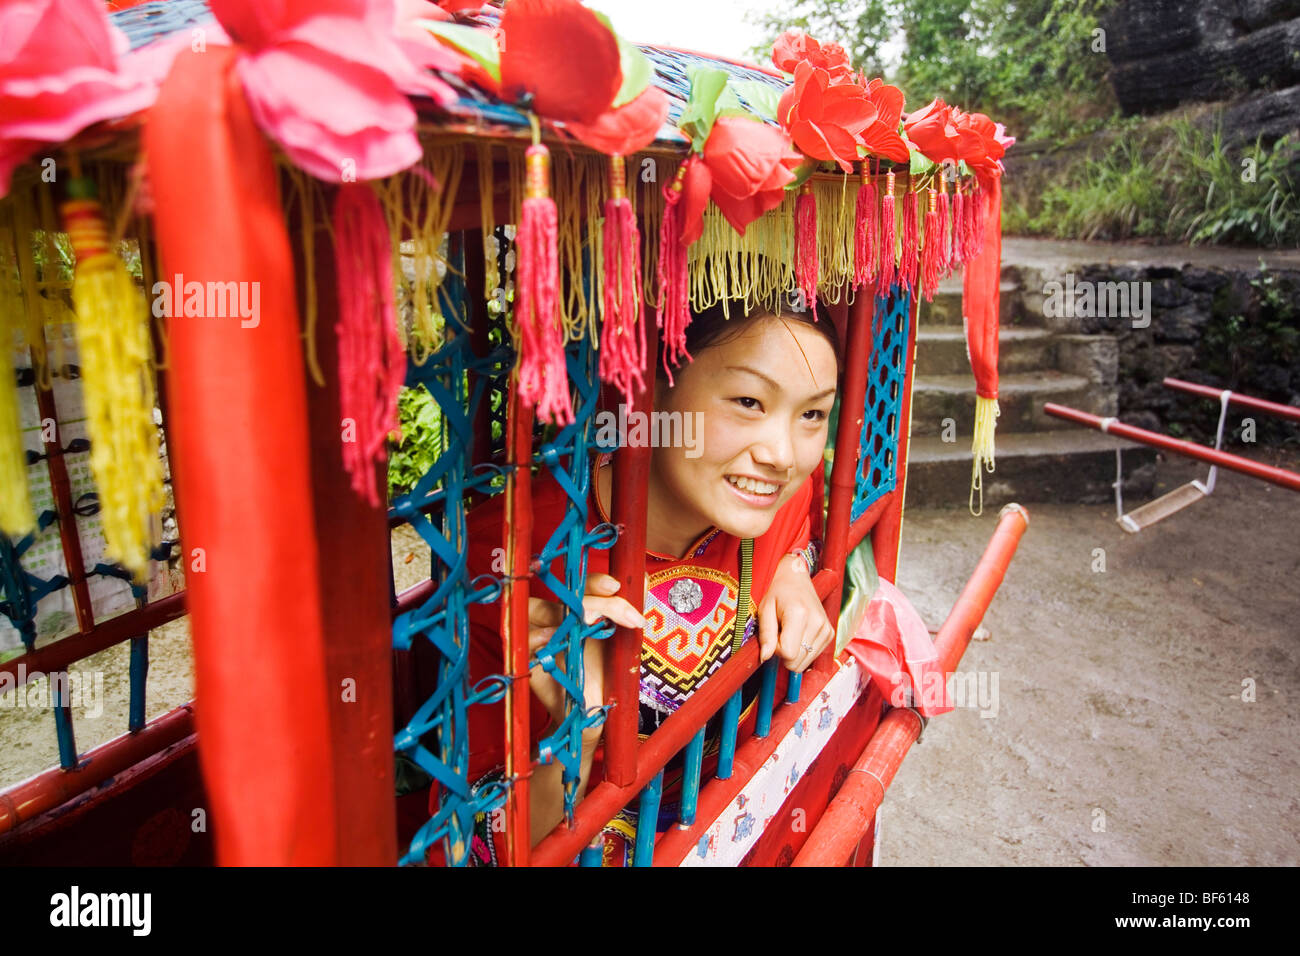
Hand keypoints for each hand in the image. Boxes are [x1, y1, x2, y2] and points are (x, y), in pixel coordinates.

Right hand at [527, 573, 645, 737]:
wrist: (598, 714)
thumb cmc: (608, 676)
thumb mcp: (625, 641)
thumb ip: (630, 609)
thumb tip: (640, 578)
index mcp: (581, 612)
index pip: (582, 586)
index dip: (595, 581)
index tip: (616, 586)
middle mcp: (560, 620)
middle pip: (564, 597)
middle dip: (595, 600)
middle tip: (622, 613)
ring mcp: (542, 638)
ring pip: (538, 609)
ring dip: (563, 610)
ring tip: (589, 620)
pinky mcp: (530, 660)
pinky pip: (525, 639)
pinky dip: (537, 635)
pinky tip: (556, 637)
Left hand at [757, 553, 833, 672]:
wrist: (797, 578)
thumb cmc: (778, 592)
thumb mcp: (764, 610)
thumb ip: (765, 635)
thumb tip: (765, 657)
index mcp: (799, 615)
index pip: (788, 653)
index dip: (776, 650)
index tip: (773, 636)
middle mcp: (817, 623)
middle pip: (797, 662)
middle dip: (784, 653)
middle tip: (780, 634)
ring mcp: (826, 629)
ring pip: (805, 662)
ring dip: (793, 652)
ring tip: (789, 632)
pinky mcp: (830, 634)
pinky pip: (812, 656)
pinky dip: (803, 650)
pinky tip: (799, 634)